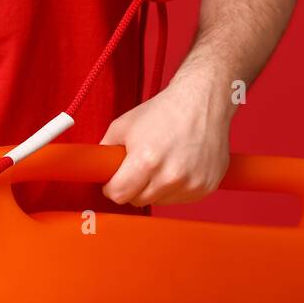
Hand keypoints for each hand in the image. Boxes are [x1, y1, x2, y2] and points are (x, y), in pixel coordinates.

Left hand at [100, 73, 233, 205]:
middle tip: (138, 167)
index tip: (114, 181)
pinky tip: (178, 166)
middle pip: (138, 201)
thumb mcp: (123, 126)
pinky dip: (175, 187)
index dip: (112, 187)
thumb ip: (105, 151)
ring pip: (159, 201)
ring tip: (162, 162)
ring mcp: (192, 183)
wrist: (202, 102)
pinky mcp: (206, 186)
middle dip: (133, 187)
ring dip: (155, 188)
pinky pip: (180, 198)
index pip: (119, 195)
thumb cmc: (164, 111)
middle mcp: (171, 176)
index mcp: (147, 161)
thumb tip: (96, 170)